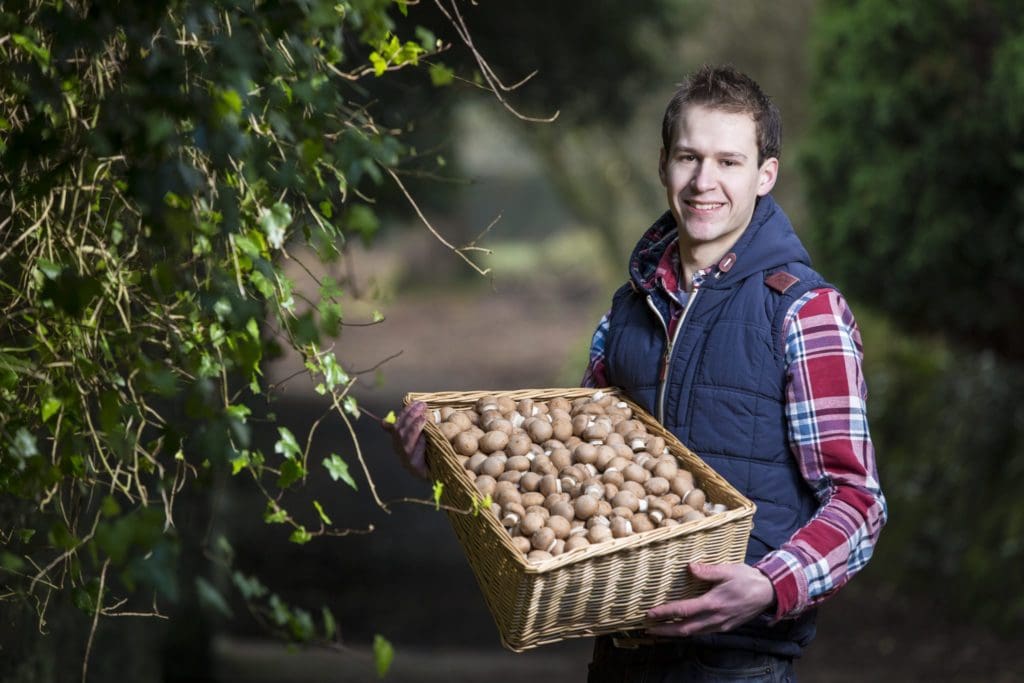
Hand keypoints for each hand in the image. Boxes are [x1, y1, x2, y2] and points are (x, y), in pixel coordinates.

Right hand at [385, 401, 428, 478]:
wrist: (439, 474)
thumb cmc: (428, 452)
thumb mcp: (419, 437)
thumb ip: (408, 427)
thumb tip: (382, 422)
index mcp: (398, 441)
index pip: (398, 424)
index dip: (405, 413)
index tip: (416, 402)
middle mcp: (399, 450)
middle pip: (400, 432)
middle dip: (410, 417)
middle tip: (422, 407)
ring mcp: (406, 461)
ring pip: (405, 443)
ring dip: (414, 429)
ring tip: (424, 418)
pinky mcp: (415, 469)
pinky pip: (414, 457)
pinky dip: (419, 445)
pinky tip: (425, 437)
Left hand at [645, 562, 774, 636]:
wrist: (768, 593)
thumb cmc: (747, 579)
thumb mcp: (728, 570)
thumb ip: (708, 571)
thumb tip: (690, 567)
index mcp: (714, 603)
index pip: (684, 610)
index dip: (665, 613)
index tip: (650, 613)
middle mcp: (716, 618)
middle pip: (685, 629)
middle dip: (665, 630)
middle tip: (648, 629)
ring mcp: (721, 625)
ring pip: (694, 633)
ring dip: (676, 633)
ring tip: (661, 630)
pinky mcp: (726, 627)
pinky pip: (704, 632)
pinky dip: (690, 632)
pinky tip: (682, 628)